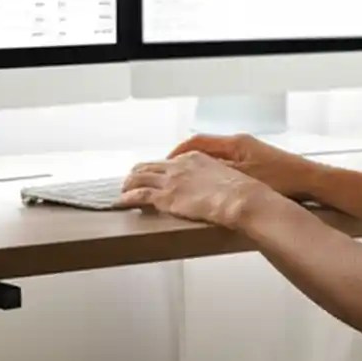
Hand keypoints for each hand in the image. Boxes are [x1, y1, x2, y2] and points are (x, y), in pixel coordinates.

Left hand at [117, 151, 273, 228]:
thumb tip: (210, 184)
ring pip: (139, 178)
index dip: (157, 168)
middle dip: (137, 173)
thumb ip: (212, 174)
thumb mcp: (226, 173)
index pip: (167, 160)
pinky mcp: (165, 197)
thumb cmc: (239, 189)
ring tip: (122, 192)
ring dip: (128, 185)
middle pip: (148, 166)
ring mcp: (170, 181)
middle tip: (131, 182)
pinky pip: (138, 196)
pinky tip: (121, 203)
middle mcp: (178, 165)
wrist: (240, 198)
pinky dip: (127, 198)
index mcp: (193, 157)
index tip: (153, 174)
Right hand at [168, 133, 324, 200]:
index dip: (178, 152)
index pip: (197, 141)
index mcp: (235, 143)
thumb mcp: (244, 178)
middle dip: (187, 160)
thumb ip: (217, 174)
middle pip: (205, 148)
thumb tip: (192, 172)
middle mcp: (240, 144)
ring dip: (201, 168)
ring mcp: (249, 153)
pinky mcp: (257, 164)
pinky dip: (215, 174)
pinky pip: (228, 166)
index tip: (165, 163)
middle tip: (172, 174)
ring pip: (216, 158)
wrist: (310, 181)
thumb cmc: (282, 179)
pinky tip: (213, 188)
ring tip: (187, 183)